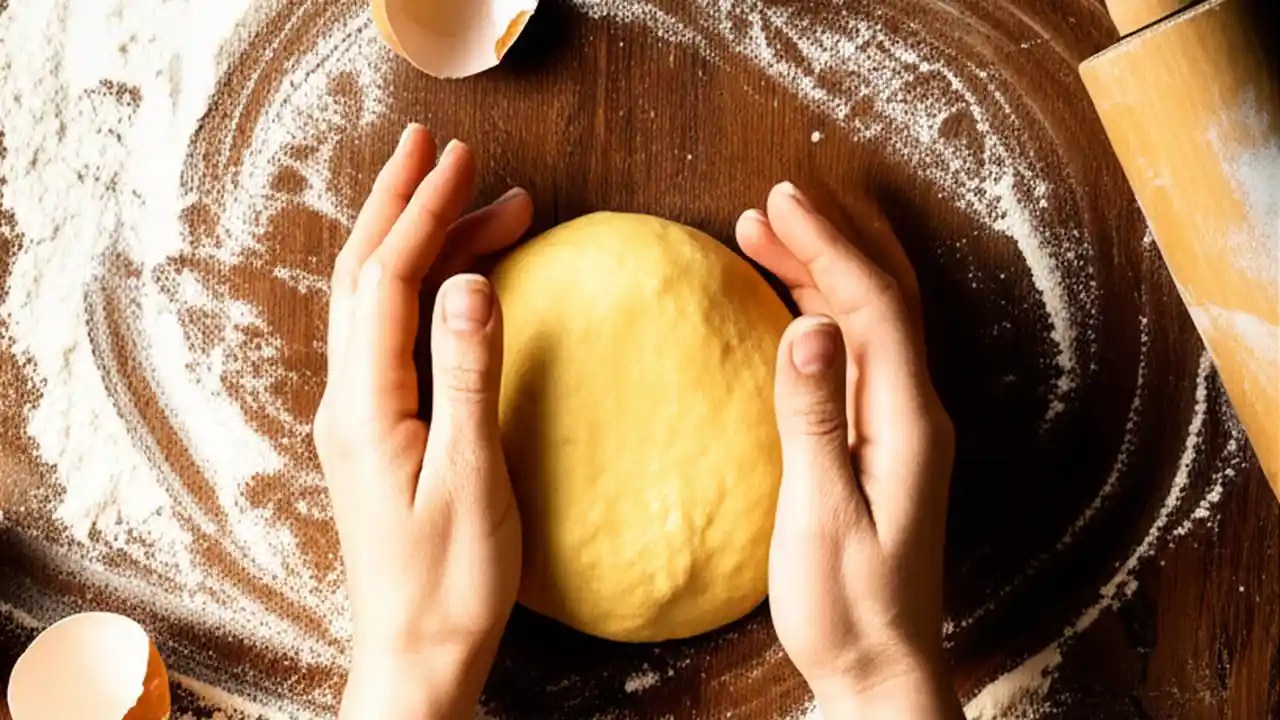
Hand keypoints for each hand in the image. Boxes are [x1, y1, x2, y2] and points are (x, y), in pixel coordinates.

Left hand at [314, 124, 531, 719]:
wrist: (417, 656)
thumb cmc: (449, 582)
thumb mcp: (472, 477)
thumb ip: (470, 374)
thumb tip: (470, 281)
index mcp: (366, 406)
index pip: (387, 282)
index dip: (423, 213)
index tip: (461, 161)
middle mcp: (349, 401)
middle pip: (365, 277)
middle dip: (403, 204)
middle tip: (446, 150)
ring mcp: (360, 416)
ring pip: (377, 303)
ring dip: (420, 245)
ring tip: (484, 204)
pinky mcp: (379, 431)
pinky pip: (392, 336)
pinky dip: (423, 291)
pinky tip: (458, 280)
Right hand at [737, 183, 960, 717]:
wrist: (881, 670)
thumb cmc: (849, 607)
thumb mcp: (821, 515)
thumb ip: (814, 419)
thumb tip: (809, 325)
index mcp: (909, 422)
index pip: (874, 306)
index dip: (828, 245)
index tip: (780, 201)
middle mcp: (915, 414)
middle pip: (879, 301)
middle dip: (827, 242)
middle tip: (768, 203)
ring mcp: (900, 427)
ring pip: (867, 324)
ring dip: (821, 273)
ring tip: (763, 237)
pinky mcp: (879, 444)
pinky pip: (855, 356)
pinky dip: (821, 316)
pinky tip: (788, 306)